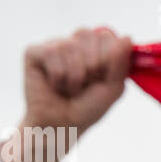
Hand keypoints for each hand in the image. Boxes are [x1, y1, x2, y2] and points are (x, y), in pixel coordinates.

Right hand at [3, 26, 132, 161]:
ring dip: (74, 76)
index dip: (107, 60)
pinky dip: (58, 75)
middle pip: (88, 35)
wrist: (62, 126)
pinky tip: (54, 84)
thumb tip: (127, 37)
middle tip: (83, 85)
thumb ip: (121, 63)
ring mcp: (53, 45)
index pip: (106, 36)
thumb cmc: (87, 107)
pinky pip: (51, 53)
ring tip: (68, 88)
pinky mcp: (33, 52)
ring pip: (70, 46)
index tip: (101, 80)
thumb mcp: (113, 88)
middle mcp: (74, 42)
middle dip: (91, 68)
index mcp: (95, 47)